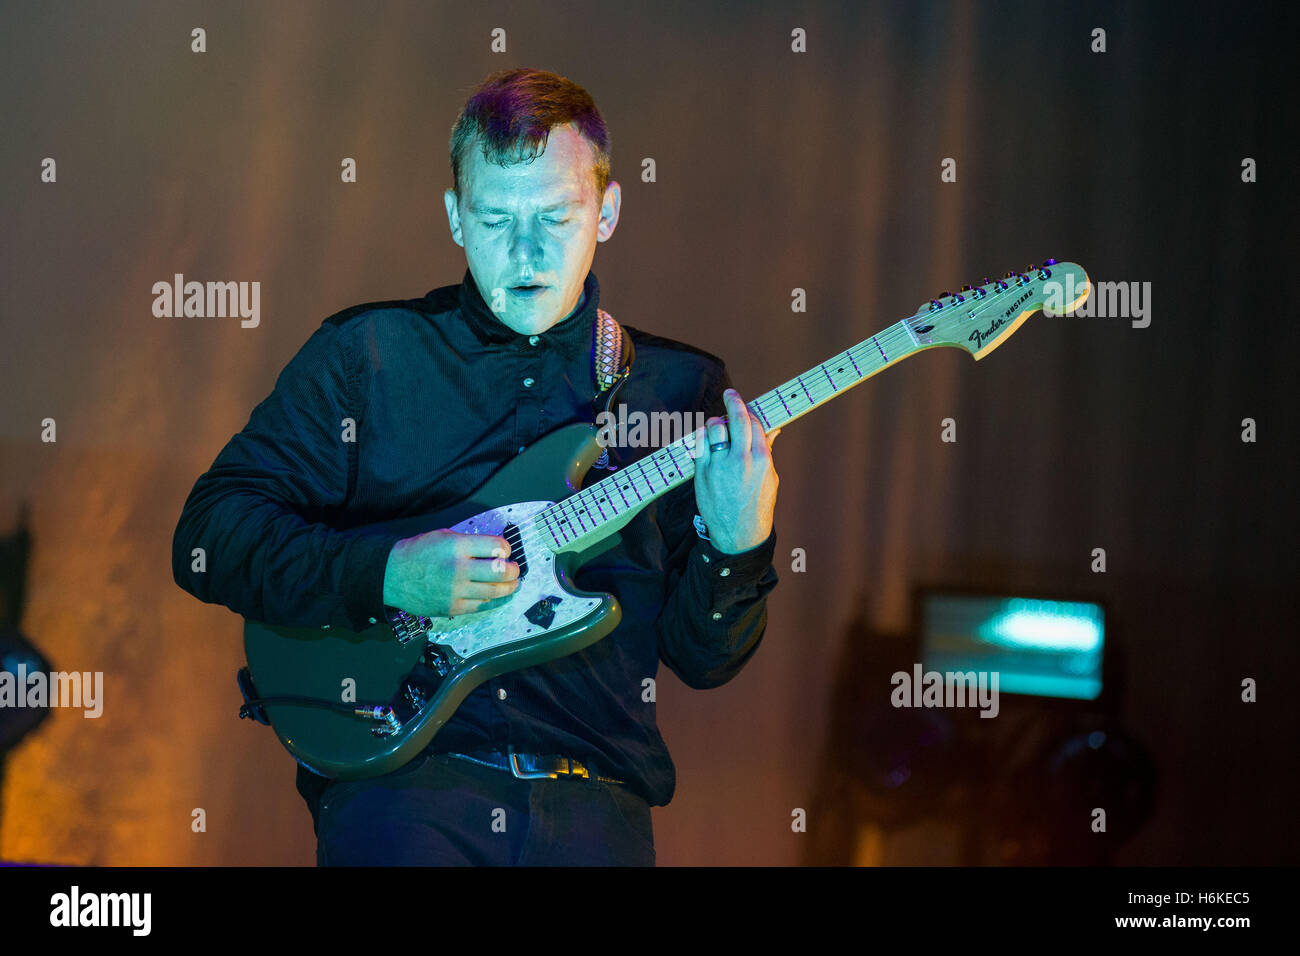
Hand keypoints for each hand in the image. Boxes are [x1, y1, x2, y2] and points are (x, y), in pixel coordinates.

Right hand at [382, 529, 519, 617]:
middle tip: (514, 569)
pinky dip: (492, 600)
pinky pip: (481, 605)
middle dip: (514, 570)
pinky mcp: (453, 607)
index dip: (506, 549)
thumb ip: (469, 542)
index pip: (496, 547)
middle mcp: (459, 568)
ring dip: (509, 587)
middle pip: (500, 571)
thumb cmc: (417, 553)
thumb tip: (494, 549)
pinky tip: (495, 594)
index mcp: (457, 546)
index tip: (505, 552)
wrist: (391, 576)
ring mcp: (456, 590)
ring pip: (495, 591)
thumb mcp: (442, 536)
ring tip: (512, 583)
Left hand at [693, 388, 779, 553]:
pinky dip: (703, 435)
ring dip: (717, 422)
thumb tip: (771, 429)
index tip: (744, 402)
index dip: (748, 409)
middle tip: (730, 394)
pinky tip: (707, 437)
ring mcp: (718, 466)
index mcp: (761, 460)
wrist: (738, 535)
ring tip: (720, 426)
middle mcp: (740, 460)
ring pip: (714, 428)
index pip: (755, 423)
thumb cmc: (757, 506)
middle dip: (733, 401)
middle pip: (736, 419)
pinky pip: (699, 443)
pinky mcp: (702, 473)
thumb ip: (766, 451)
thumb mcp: (770, 479)